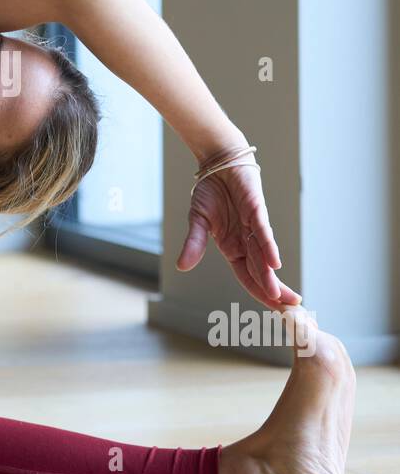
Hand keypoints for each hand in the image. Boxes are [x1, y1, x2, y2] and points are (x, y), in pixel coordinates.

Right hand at [176, 160, 301, 309]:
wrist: (218, 162)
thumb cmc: (210, 191)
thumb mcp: (197, 221)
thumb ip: (193, 244)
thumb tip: (182, 267)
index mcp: (233, 247)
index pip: (248, 276)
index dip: (260, 292)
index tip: (274, 309)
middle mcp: (246, 241)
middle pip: (261, 272)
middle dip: (276, 292)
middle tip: (292, 311)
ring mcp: (252, 226)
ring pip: (263, 257)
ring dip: (272, 277)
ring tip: (285, 298)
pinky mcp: (255, 209)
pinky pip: (261, 232)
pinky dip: (267, 248)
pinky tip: (274, 263)